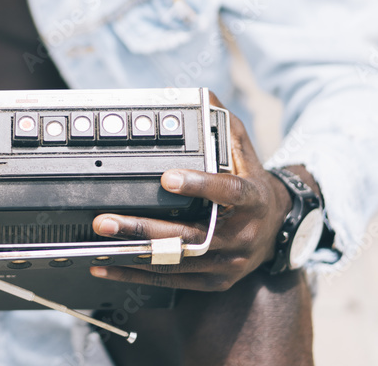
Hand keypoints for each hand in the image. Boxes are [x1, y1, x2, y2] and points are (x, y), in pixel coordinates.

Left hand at [89, 94, 294, 291]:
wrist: (276, 230)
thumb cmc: (252, 184)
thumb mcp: (244, 151)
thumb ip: (222, 124)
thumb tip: (200, 96)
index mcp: (251, 199)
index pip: (227, 192)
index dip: (198, 185)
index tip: (166, 178)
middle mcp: (241, 236)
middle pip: (189, 236)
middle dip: (143, 228)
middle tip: (106, 219)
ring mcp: (227, 263)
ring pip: (176, 261)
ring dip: (133, 252)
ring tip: (101, 239)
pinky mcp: (213, 281)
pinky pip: (170, 280)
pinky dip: (136, 274)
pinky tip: (106, 266)